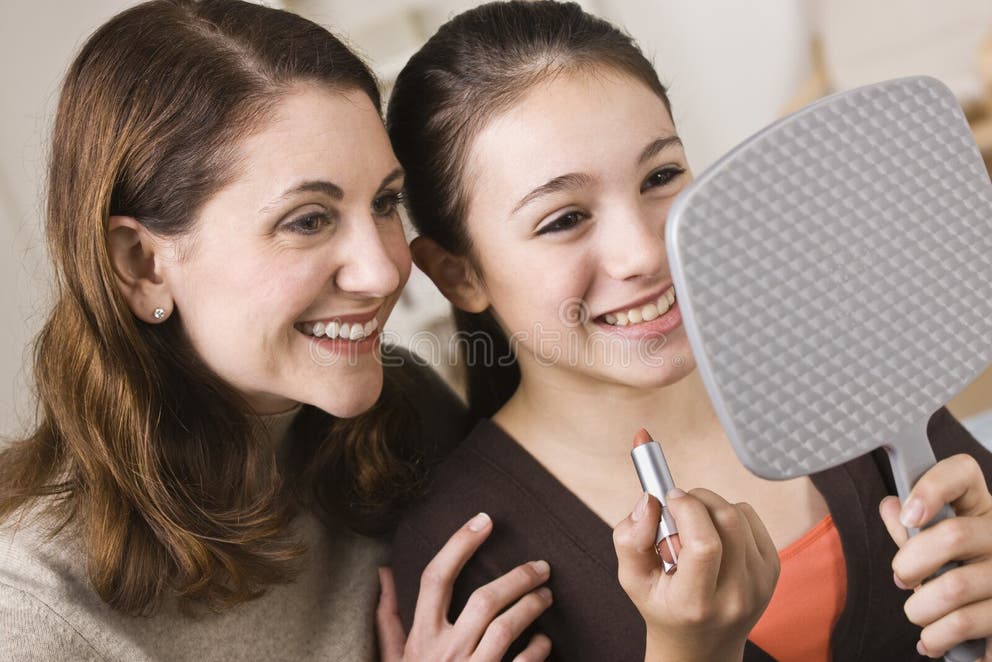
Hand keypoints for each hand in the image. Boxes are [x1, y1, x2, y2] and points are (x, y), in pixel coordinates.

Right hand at [376, 512, 552, 660]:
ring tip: (547, 596)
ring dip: (531, 606)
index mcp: (421, 639)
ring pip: (506, 628)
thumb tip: (384, 572)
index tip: (484, 520)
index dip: (460, 544)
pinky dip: (538, 650)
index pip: (436, 578)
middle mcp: (445, 653)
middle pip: (483, 600)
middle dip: (517, 577)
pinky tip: (545, 642)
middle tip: (542, 566)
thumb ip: (390, 617)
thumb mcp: (395, 659)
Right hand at [613, 489, 778, 661]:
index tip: (669, 499)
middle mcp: (735, 596)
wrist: (703, 646)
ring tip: (694, 528)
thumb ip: (630, 539)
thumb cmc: (664, 609)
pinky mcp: (772, 570)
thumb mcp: (633, 581)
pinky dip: (729, 514)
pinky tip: (714, 535)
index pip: (703, 545)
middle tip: (678, 508)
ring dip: (712, 506)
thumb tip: (650, 501)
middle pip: (728, 520)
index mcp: (696, 604)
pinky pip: (752, 518)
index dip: (687, 509)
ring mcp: (760, 583)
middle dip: (698, 499)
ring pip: (740, 514)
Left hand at [880, 453, 991, 658]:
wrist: (988, 627)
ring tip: (917, 613)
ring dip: (919, 608)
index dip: (932, 487)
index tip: (908, 516)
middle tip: (902, 578)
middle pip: (952, 535)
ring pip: (954, 587)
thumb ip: (911, 530)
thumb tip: (891, 506)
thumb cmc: (956, 577)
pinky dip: (936, 636)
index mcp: (980, 508)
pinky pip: (964, 623)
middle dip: (910, 563)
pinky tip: (932, 639)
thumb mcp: (934, 548)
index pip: (962, 472)